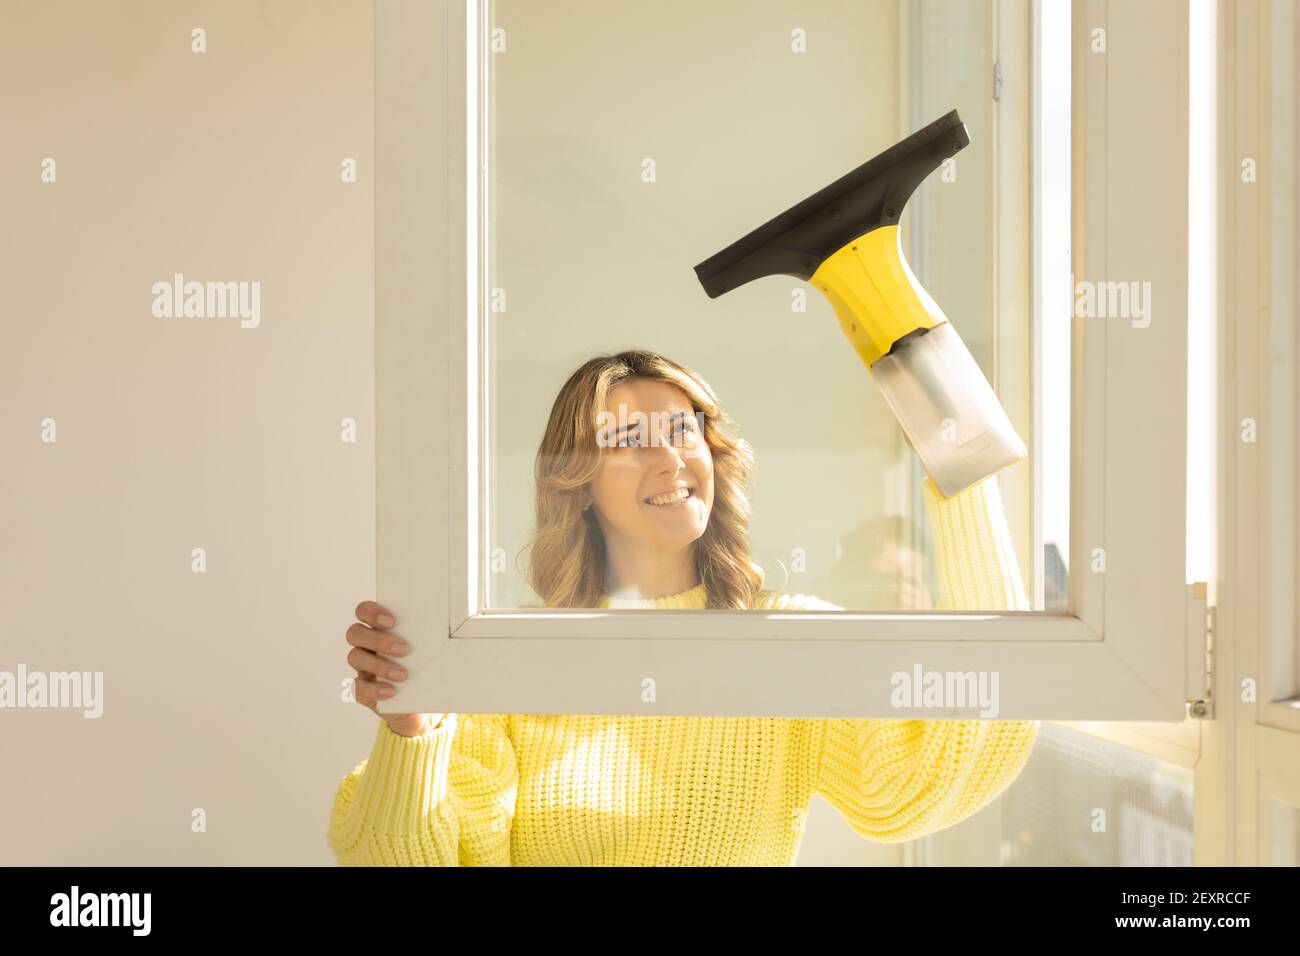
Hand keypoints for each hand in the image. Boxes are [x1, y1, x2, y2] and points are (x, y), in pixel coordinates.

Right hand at [347, 601, 445, 736]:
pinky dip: (374, 688)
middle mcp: (366, 645)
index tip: (392, 621)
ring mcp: (362, 667)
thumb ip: (431, 635)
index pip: (363, 611)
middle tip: (404, 649)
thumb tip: (457, 622)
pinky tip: (391, 691)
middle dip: (378, 640)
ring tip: (403, 675)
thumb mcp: (429, 650)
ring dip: (379, 665)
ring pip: (354, 657)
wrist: (421, 705)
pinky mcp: (362, 690)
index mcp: (379, 629)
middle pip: (355, 633)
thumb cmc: (425, 669)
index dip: (371, 612)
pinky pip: (357, 687)